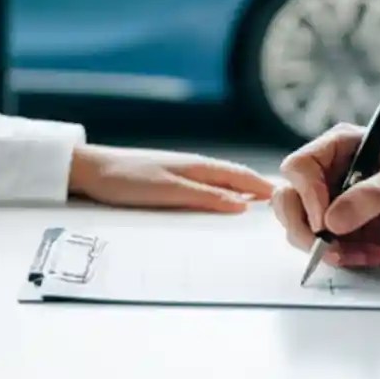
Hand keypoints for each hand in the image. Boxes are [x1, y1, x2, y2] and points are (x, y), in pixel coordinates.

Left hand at [68, 145, 274, 212]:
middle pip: (235, 180)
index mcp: (199, 167)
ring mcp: (181, 174)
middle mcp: (194, 168)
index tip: (289, 201)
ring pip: (220, 185)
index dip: (265, 189)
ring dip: (239, 196)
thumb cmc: (125, 179)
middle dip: (258, 192)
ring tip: (257, 211)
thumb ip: (206, 198)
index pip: (242, 176)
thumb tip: (241, 204)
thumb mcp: (169, 192)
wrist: (90, 171)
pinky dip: (219, 199)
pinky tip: (218, 208)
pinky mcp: (168, 183)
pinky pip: (204, 191)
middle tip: (281, 210)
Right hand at [273, 124, 379, 266]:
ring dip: (324, 248)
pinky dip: (339, 257)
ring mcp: (328, 202)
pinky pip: (318, 247)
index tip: (326, 222)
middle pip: (287, 198)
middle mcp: (326, 172)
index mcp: (339, 146)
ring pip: (297, 226)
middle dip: (305, 228)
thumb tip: (331, 221)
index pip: (299, 166)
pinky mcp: (336, 229)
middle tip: (332, 249)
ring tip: (364, 253)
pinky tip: (371, 255)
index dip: (306, 194)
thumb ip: (371, 196)